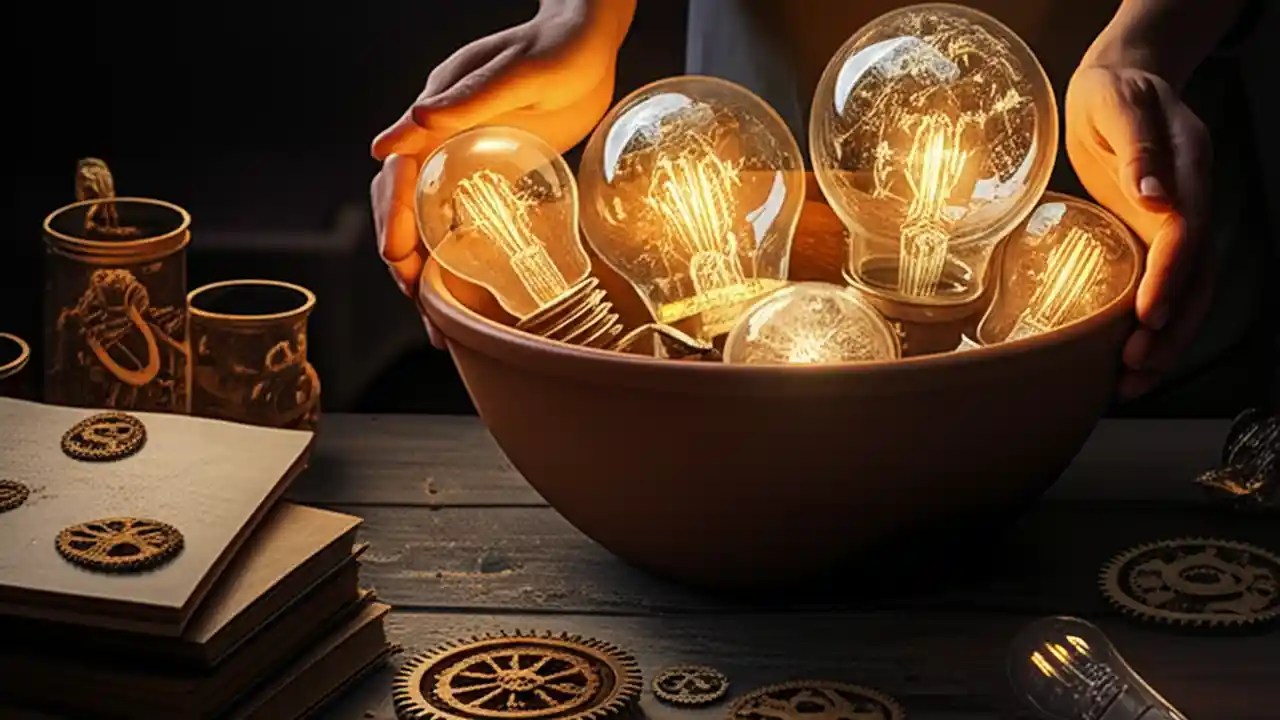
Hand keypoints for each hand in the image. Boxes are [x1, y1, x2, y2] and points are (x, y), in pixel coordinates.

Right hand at [370, 1, 632, 346]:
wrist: (591, 46)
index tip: (394, 252)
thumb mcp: (516, 75)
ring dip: (431, 272)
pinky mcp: (493, 181)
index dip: (392, 214)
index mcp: (436, 117)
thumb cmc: (556, 50)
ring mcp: (467, 165)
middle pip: (406, 208)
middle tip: (417, 298)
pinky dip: (465, 266)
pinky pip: (469, 227)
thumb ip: (468, 100)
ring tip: (437, 321)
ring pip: (434, 225)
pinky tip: (472, 304)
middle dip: (404, 255)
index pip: (399, 172)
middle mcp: (443, 144)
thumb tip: (412, 123)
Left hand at [1066, 65, 1212, 399]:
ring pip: (1186, 293)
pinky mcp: (1155, 236)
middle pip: (1196, 279)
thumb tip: (1152, 193)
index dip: (1171, 278)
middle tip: (1137, 371)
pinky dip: (1150, 326)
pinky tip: (1125, 359)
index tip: (1150, 314)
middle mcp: (1190, 206)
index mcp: (1188, 174)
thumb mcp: (1119, 103)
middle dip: (1171, 330)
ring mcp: (1177, 225)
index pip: (1186, 237)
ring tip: (1131, 384)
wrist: (1121, 81)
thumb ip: (1138, 146)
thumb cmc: (1114, 90)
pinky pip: (1164, 288)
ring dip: (1163, 341)